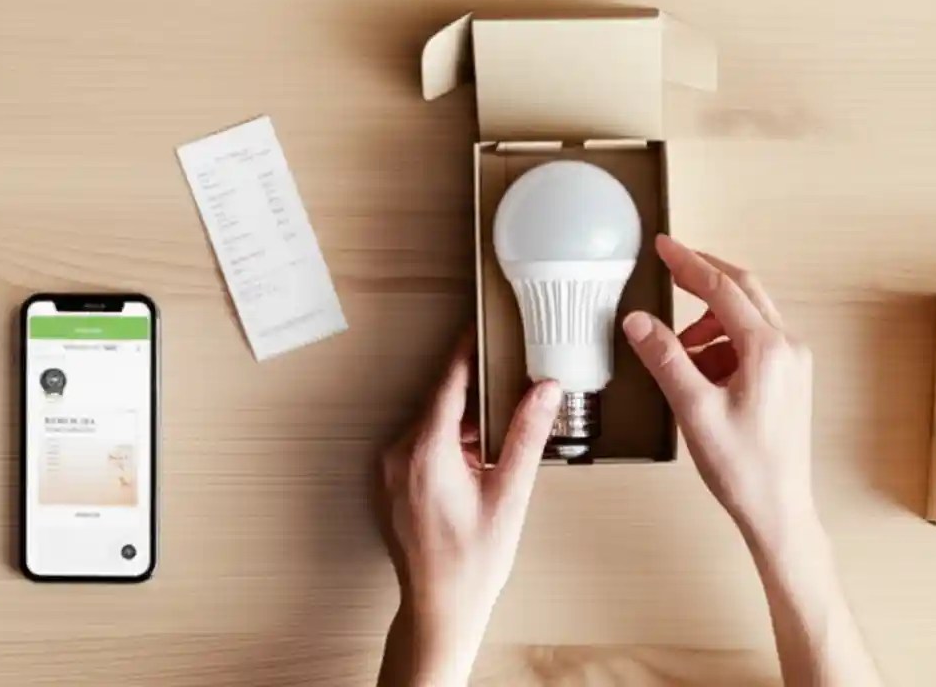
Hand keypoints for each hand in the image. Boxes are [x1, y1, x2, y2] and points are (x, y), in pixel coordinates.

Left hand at [376, 332, 561, 685]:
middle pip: (442, 403)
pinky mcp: (392, 484)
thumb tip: (545, 390)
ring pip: (433, 426)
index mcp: (426, 452)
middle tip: (512, 378)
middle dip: (477, 392)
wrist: (440, 609)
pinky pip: (423, 447)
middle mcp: (400, 455)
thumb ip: (526, 436)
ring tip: (503, 430)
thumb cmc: (474, 561)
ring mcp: (391, 471)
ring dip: (466, 423)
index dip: (467, 351)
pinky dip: (451, 444)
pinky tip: (479, 461)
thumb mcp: (510, 495)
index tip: (483, 326)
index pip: (448, 383)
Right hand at [622, 235, 815, 540]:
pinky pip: (752, 342)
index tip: (664, 246)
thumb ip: (666, 359)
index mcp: (768, 350)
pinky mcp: (789, 378)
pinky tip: (700, 374)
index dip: (689, 264)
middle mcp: (788, 347)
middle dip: (703, 279)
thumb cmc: (742, 468)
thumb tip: (638, 322)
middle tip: (669, 269)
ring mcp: (792, 362)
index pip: (723, 289)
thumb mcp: (694, 410)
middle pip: (743, 291)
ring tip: (678, 352)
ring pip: (747, 317)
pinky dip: (722, 344)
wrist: (779, 509)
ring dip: (709, 321)